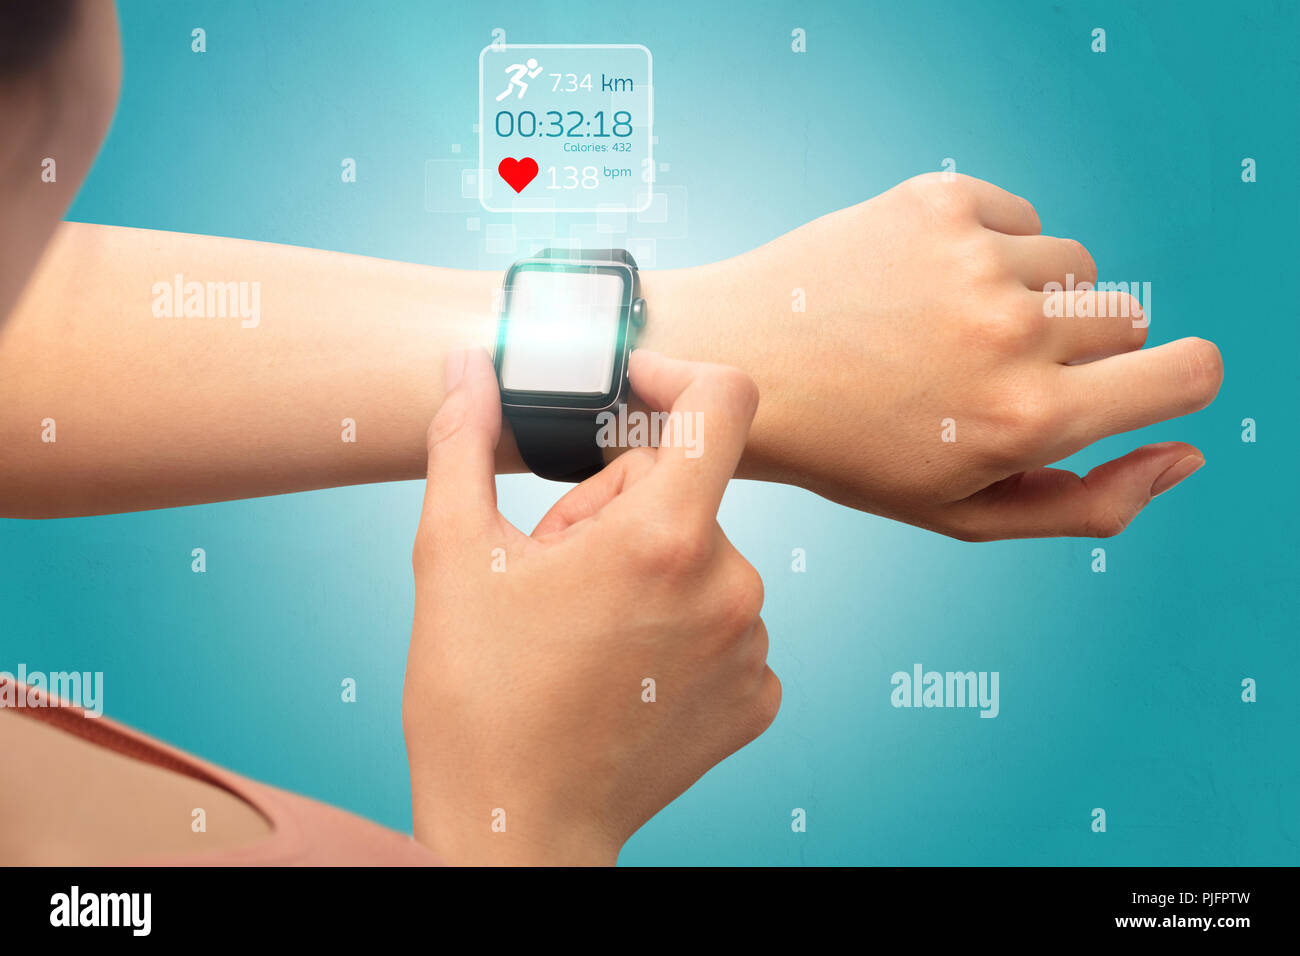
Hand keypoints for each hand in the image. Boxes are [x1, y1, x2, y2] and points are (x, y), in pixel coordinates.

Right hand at [403, 347, 779, 864]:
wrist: (517, 828)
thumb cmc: (477, 700)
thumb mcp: (453, 556)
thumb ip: (463, 443)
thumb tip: (467, 367)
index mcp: (662, 537)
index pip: (724, 398)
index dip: (676, 377)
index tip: (630, 394)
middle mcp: (728, 584)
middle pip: (689, 485)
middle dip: (620, 504)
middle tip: (558, 567)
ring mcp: (751, 645)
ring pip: (703, 554)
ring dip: (648, 566)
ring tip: (584, 626)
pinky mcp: (759, 694)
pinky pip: (724, 620)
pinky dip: (678, 625)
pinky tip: (622, 666)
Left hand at [642, 172, 1222, 539]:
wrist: (736, 365)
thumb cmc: (848, 452)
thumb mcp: (962, 512)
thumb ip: (1088, 503)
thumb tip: (1186, 455)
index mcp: (1028, 419)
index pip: (1190, 373)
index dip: (1175, 381)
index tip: (1129, 385)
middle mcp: (1013, 332)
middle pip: (1131, 317)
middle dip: (1082, 348)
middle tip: (990, 371)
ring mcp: (976, 258)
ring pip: (1077, 265)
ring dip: (1033, 297)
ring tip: (947, 328)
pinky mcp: (940, 201)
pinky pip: (1022, 220)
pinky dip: (990, 249)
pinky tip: (922, 285)